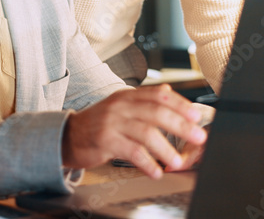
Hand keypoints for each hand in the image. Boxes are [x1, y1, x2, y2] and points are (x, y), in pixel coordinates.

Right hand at [61, 84, 206, 178]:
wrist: (66, 135)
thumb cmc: (98, 123)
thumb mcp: (120, 106)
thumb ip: (143, 100)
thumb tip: (170, 91)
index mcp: (127, 96)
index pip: (158, 95)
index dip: (180, 104)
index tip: (196, 116)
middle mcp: (120, 106)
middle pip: (156, 112)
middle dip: (180, 125)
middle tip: (197, 135)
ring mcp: (112, 122)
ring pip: (146, 132)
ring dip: (165, 148)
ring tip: (177, 161)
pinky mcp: (104, 141)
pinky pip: (131, 151)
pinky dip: (147, 163)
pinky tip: (156, 171)